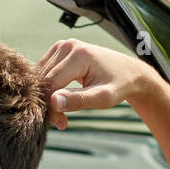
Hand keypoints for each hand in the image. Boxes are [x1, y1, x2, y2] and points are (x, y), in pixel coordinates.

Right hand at [35, 39, 154, 128]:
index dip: (50, 107)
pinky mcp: (58, 50)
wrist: (128, 72)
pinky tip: (60, 100)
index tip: (61, 123)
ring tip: (62, 113)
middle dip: (49, 104)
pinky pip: (43, 73)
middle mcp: (67, 45)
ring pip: (40, 78)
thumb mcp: (102, 98)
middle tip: (61, 121)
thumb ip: (78, 100)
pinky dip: (48, 89)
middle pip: (43, 81)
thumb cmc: (118, 86)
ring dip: (47, 98)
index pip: (50, 84)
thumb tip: (54, 101)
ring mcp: (61, 46)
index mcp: (79, 54)